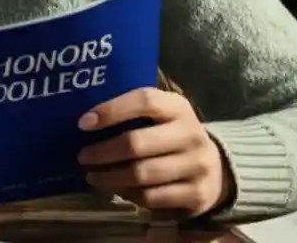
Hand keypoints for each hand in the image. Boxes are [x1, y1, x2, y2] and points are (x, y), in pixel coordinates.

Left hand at [76, 87, 231, 217]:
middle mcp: (191, 134)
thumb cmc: (172, 136)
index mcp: (178, 107)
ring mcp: (197, 165)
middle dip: (103, 152)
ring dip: (110, 177)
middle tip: (82, 157)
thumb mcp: (161, 117)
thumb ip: (133, 113)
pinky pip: (152, 197)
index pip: (144, 100)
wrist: (214, 168)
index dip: (111, 110)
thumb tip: (85, 122)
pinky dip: (128, 194)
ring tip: (92, 176)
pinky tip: (117, 189)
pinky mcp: (197, 194)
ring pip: (142, 174)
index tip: (83, 123)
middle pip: (137, 143)